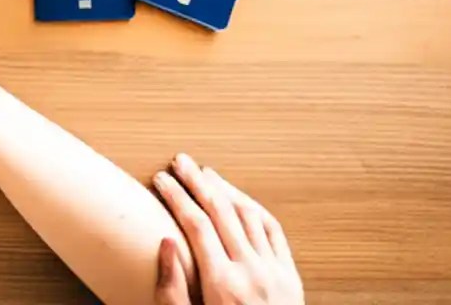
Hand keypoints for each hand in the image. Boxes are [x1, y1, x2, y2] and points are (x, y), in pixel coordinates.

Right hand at [152, 153, 303, 304]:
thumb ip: (172, 289)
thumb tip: (166, 243)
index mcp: (221, 284)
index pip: (195, 223)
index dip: (176, 195)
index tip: (160, 178)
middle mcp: (251, 271)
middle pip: (220, 210)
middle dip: (197, 181)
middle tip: (179, 161)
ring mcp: (275, 271)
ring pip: (249, 214)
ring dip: (225, 188)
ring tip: (206, 173)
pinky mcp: (290, 276)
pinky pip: (273, 230)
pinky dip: (255, 208)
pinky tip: (240, 198)